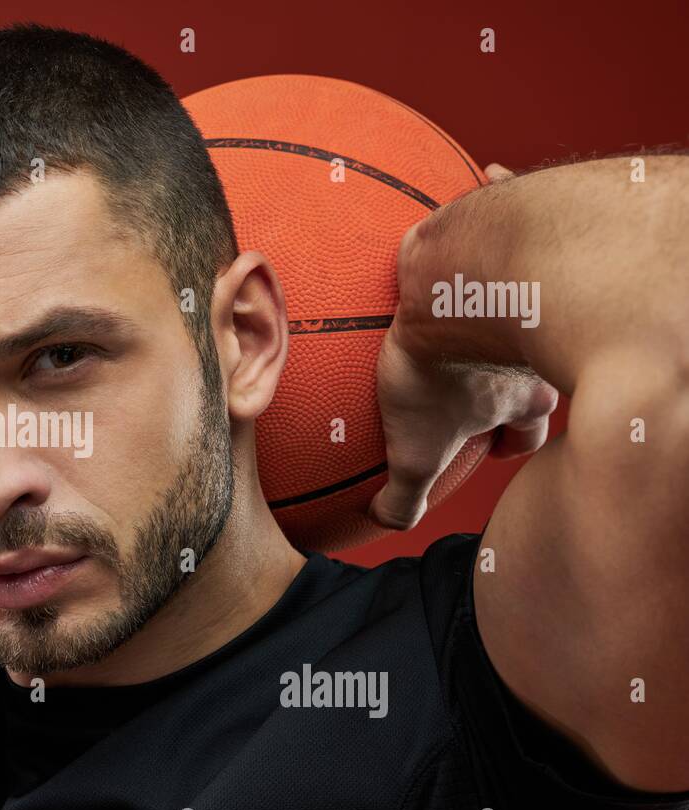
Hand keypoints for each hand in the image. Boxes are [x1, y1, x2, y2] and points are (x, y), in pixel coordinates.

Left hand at [368, 162, 558, 530]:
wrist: (458, 292)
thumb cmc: (443, 373)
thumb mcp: (416, 449)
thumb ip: (404, 492)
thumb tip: (385, 522)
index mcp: (518, 394)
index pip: (529, 428)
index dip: (516, 439)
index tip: (499, 441)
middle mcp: (535, 345)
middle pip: (539, 368)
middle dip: (524, 376)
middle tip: (493, 378)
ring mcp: (528, 293)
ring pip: (532, 290)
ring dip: (517, 287)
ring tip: (486, 277)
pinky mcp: (508, 240)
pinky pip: (515, 211)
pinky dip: (505, 196)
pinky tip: (489, 173)